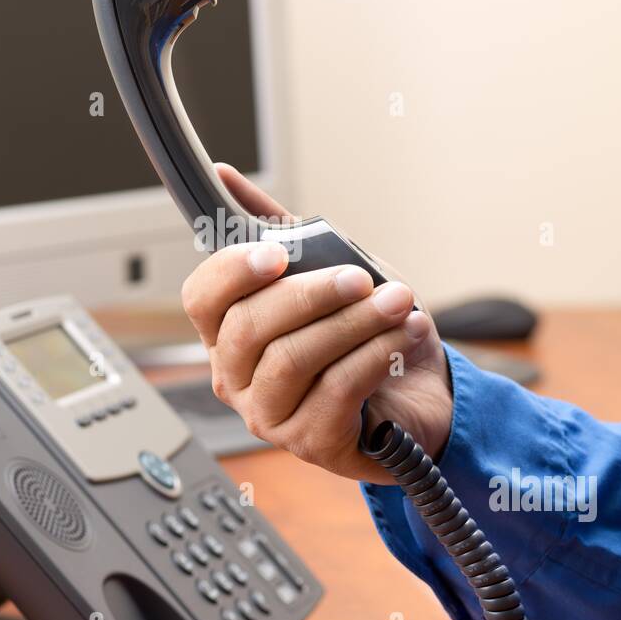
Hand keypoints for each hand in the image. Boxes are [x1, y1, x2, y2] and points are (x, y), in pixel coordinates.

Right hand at [180, 164, 452, 482]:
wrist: (418, 397)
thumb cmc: (363, 335)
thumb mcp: (326, 271)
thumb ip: (279, 230)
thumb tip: (225, 177)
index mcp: (228, 333)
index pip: (202, 298)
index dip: (232, 272)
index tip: (277, 252)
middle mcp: (235, 378)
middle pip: (249, 328)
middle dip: (311, 294)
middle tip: (360, 276)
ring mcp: (269, 415)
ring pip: (293, 359)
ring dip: (353, 322)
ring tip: (399, 301)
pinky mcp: (312, 442)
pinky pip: (337, 390)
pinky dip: (376, 354)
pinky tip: (405, 334)